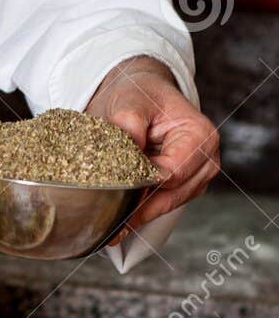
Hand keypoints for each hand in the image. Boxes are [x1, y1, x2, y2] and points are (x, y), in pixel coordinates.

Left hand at [85, 55, 219, 239]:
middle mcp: (207, 159)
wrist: (141, 91)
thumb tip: (128, 159)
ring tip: (111, 226)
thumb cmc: (138, 94)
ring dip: (139, 213)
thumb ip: (128, 127)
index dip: (143, 186)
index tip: (115, 195)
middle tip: (110, 225)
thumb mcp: (129, 101)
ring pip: (167, 204)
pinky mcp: (184, 185)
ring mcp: (198, 176)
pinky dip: (141, 209)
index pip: (172, 174)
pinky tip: (119, 220)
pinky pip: (163, 203)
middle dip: (140, 207)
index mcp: (200, 136)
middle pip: (172, 195)